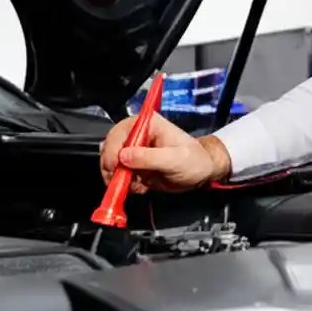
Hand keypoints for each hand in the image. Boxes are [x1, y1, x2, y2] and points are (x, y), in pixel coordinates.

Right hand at [99, 112, 231, 192]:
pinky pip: (118, 175)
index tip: (115, 167)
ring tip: (136, 185)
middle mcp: (138, 134)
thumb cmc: (195, 160)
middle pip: (110, 147)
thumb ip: (149, 157)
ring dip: (118, 177)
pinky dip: (124, 184)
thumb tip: (123, 156)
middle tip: (123, 181)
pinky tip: (140, 187)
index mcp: (148, 124)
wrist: (202, 174)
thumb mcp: (175, 159)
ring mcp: (134, 151)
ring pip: (111, 163)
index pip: (120, 132)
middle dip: (112, 167)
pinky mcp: (134, 166)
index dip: (113, 150)